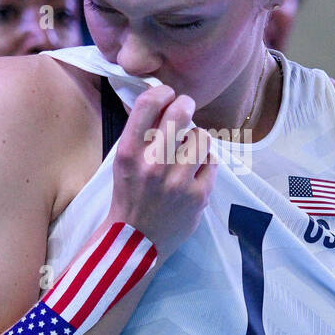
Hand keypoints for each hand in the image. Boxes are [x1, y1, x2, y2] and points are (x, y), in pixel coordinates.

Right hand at [107, 84, 216, 260]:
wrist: (137, 241)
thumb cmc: (129, 196)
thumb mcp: (123, 163)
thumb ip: (140, 135)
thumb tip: (163, 101)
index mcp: (129, 154)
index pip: (147, 104)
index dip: (161, 92)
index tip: (167, 94)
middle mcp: (154, 165)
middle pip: (179, 113)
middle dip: (185, 104)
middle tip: (185, 107)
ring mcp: (178, 181)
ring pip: (201, 136)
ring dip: (195, 137)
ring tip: (188, 148)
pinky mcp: (199, 195)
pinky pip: (211, 161)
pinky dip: (204, 161)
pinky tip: (194, 170)